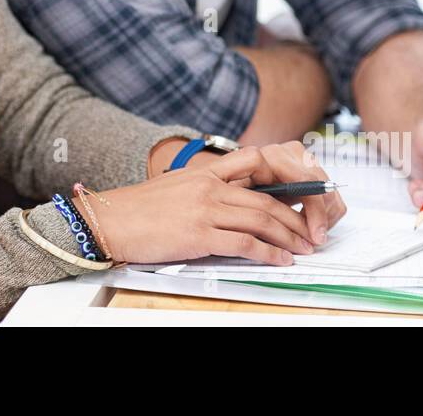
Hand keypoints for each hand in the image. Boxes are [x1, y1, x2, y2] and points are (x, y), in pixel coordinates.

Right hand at [91, 142, 345, 265]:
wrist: (110, 220)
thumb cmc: (139, 209)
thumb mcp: (177, 187)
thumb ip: (206, 189)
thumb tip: (234, 204)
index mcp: (205, 172)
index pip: (255, 162)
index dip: (283, 176)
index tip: (302, 192)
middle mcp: (209, 186)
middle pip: (266, 198)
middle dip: (294, 217)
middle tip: (311, 231)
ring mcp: (205, 209)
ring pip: (261, 219)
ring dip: (288, 236)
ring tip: (304, 248)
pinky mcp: (199, 235)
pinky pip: (245, 244)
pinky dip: (269, 253)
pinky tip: (281, 260)